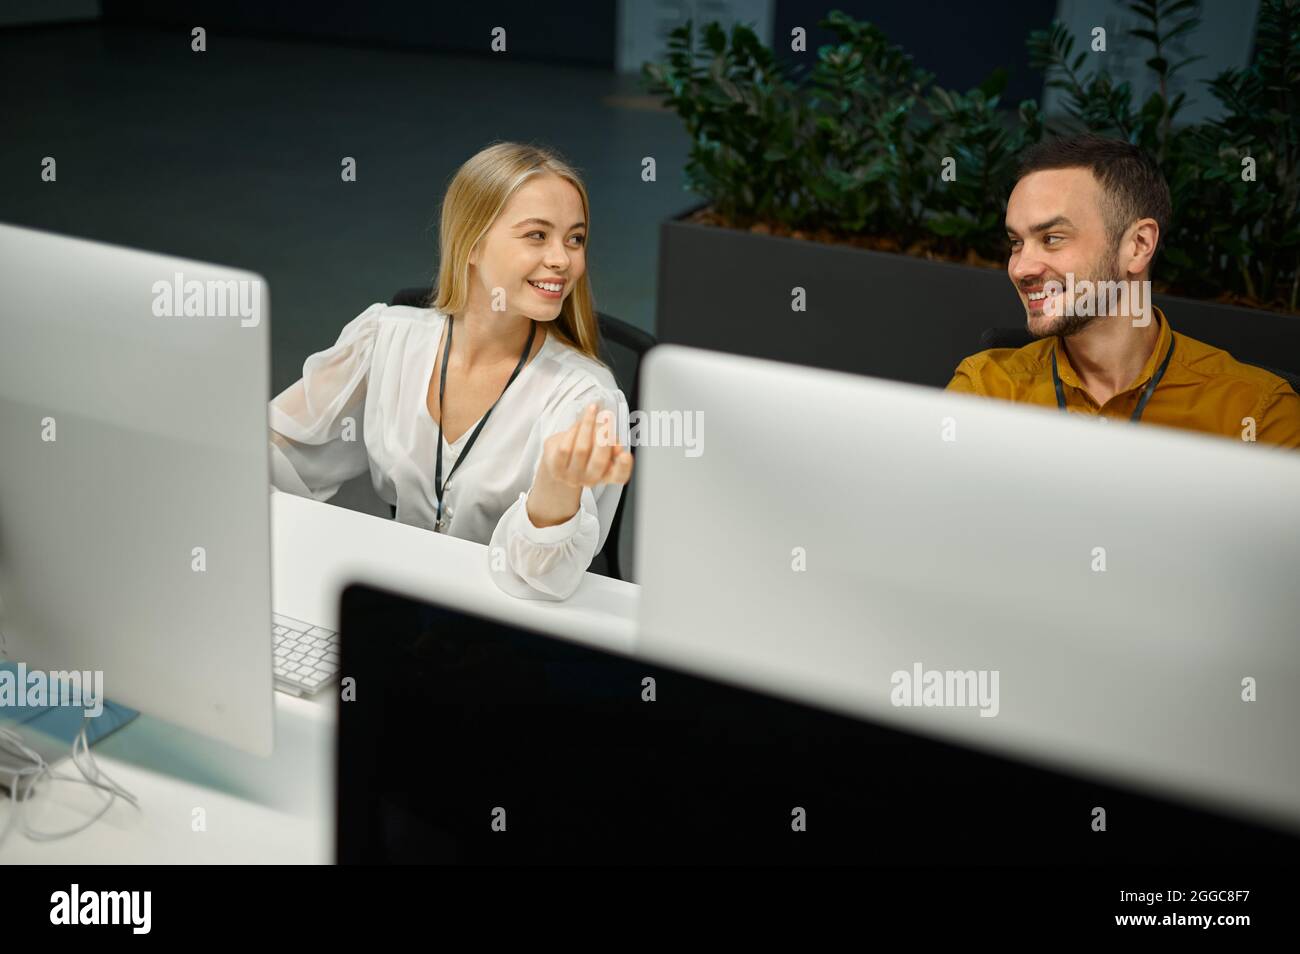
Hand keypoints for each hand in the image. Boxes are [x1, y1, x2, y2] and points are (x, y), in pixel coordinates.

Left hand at [526, 403, 633, 527]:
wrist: (558, 461)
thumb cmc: (585, 451)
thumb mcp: (601, 446)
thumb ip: (612, 444)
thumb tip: (616, 444)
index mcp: (608, 474)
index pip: (620, 475)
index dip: (624, 467)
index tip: (625, 455)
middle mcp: (591, 479)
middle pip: (599, 460)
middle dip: (603, 435)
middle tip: (604, 417)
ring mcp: (573, 477)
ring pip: (582, 449)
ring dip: (588, 426)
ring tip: (591, 412)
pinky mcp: (556, 470)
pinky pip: (565, 448)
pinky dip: (573, 431)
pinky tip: (577, 424)